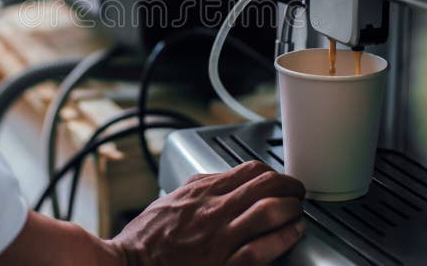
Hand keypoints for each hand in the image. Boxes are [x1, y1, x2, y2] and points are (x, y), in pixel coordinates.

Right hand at [109, 161, 305, 265]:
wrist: (128, 264)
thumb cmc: (146, 238)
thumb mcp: (172, 199)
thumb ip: (200, 187)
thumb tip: (222, 177)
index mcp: (201, 190)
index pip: (250, 170)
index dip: (274, 173)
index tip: (281, 181)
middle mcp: (214, 209)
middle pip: (266, 185)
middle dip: (290, 187)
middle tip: (298, 194)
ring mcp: (220, 236)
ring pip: (269, 211)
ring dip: (291, 210)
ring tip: (298, 213)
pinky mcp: (223, 263)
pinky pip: (261, 248)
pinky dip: (283, 239)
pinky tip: (291, 235)